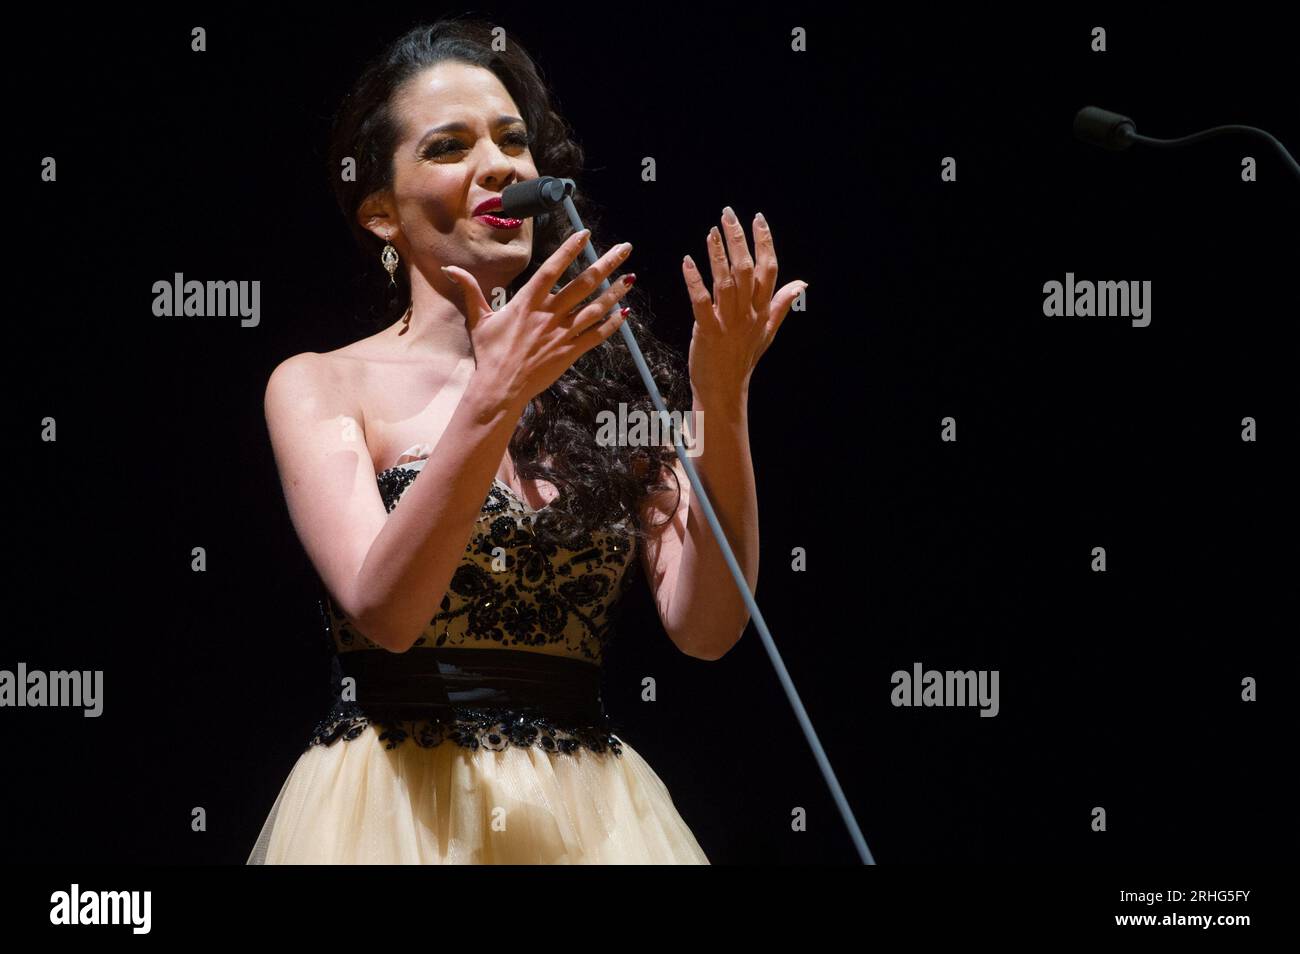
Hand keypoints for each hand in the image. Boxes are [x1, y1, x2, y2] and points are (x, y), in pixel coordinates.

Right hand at [440, 230, 634, 410]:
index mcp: (528, 302)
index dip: (570, 250)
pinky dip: (612, 324)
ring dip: (615, 291)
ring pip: (595, 308)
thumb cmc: (489, 354)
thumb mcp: (478, 319)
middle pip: (583, 283)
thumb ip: (470, 290)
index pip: (553, 269)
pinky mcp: (570, 352)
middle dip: (606, 263)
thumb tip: (451, 270)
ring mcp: (562, 333)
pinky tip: (625, 313)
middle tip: (625, 248)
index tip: (586, 234)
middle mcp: (548, 314)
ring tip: (631, 277)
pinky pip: (596, 336)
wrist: (500, 389)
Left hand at [683, 207, 805, 403]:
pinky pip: (701, 302)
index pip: (769, 270)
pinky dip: (694, 281)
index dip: (765, 242)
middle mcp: (748, 314)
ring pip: (726, 282)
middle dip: (739, 239)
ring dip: (718, 254)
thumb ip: (782, 304)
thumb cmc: (742, 360)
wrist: (724, 391)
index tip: (758, 218)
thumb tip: (802, 283)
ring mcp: (728, 323)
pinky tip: (688, 262)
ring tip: (712, 231)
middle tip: (728, 214)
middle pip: (747, 270)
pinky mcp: (707, 332)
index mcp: (762, 311)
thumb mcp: (767, 331)